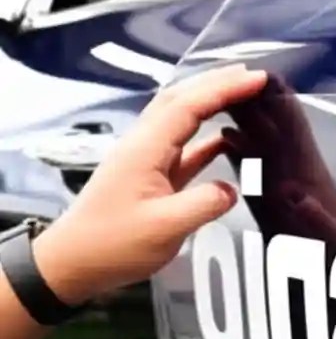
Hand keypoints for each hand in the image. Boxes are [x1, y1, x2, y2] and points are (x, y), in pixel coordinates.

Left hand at [32, 64, 268, 305]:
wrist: (74, 262)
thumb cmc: (113, 244)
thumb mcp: (165, 228)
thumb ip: (203, 204)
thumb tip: (232, 189)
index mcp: (146, 149)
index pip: (189, 107)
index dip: (224, 89)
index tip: (257, 79)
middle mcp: (145, 145)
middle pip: (181, 100)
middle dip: (218, 83)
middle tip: (255, 77)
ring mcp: (148, 158)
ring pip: (182, 118)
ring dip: (212, 102)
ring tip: (245, 95)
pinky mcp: (152, 175)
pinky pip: (185, 144)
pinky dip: (208, 133)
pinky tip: (229, 136)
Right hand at [223, 74, 335, 246]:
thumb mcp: (332, 245)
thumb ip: (317, 223)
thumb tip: (300, 198)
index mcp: (308, 175)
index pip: (292, 127)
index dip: (277, 99)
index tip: (255, 72)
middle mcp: (297, 171)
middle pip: (272, 125)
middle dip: (251, 98)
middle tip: (220, 72)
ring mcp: (288, 182)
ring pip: (264, 141)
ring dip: (244, 118)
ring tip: (216, 96)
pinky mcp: (279, 201)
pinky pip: (258, 168)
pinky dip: (243, 151)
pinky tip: (226, 141)